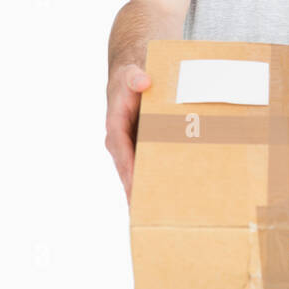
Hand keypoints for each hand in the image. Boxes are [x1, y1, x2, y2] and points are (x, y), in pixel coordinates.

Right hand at [105, 62, 151, 201]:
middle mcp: (122, 143)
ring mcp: (133, 148)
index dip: (129, 174)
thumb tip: (143, 82)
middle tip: (151, 214)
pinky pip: (150, 167)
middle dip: (139, 193)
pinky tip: (172, 196)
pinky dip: (159, 181)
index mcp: (115, 127)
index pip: (122, 154)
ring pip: (139, 174)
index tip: (136, 193)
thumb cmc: (131, 76)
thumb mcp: (131, 73)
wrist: (133, 76)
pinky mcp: (144, 149)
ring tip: (162, 214)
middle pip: (130, 173)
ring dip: (149, 192)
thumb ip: (134, 77)